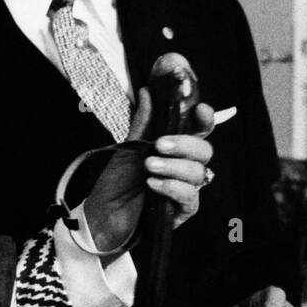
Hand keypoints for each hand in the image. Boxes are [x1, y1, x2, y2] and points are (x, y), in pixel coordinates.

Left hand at [83, 89, 214, 253]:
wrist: (102, 215)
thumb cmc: (117, 182)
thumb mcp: (128, 147)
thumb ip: (143, 122)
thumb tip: (147, 91)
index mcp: (176, 148)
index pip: (200, 131)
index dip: (204, 119)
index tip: (199, 110)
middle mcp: (184, 167)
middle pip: (205, 151)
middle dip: (185, 144)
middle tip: (160, 145)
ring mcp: (185, 189)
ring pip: (198, 173)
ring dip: (172, 167)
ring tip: (148, 166)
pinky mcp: (182, 211)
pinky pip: (190, 197)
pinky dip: (171, 187)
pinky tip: (152, 185)